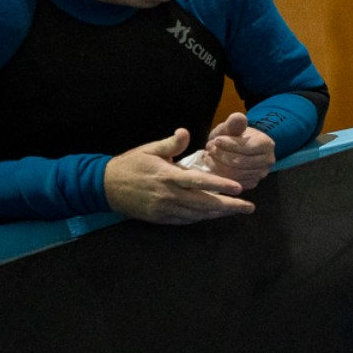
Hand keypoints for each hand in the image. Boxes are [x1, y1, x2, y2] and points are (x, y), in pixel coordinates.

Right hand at [103, 129, 253, 224]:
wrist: (103, 186)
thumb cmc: (130, 165)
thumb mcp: (149, 150)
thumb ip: (170, 144)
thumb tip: (186, 132)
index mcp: (168, 176)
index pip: (199, 182)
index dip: (220, 186)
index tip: (239, 188)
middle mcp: (168, 195)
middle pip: (204, 203)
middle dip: (228, 206)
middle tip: (248, 207)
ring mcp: (164, 209)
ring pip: (197, 214)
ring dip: (218, 214)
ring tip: (237, 211)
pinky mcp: (160, 218)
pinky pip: (185, 220)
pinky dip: (201, 218)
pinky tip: (214, 214)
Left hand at [197, 112, 274, 189]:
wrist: (239, 149)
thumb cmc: (234, 136)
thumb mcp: (232, 127)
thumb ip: (234, 123)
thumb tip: (239, 117)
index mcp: (266, 144)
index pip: (247, 147)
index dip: (229, 144)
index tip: (216, 139)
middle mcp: (268, 161)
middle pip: (241, 162)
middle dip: (221, 155)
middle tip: (209, 148)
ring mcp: (260, 174)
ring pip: (236, 174)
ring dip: (218, 165)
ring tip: (208, 156)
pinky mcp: (251, 184)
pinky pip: (233, 183)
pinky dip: (220, 175)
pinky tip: (212, 166)